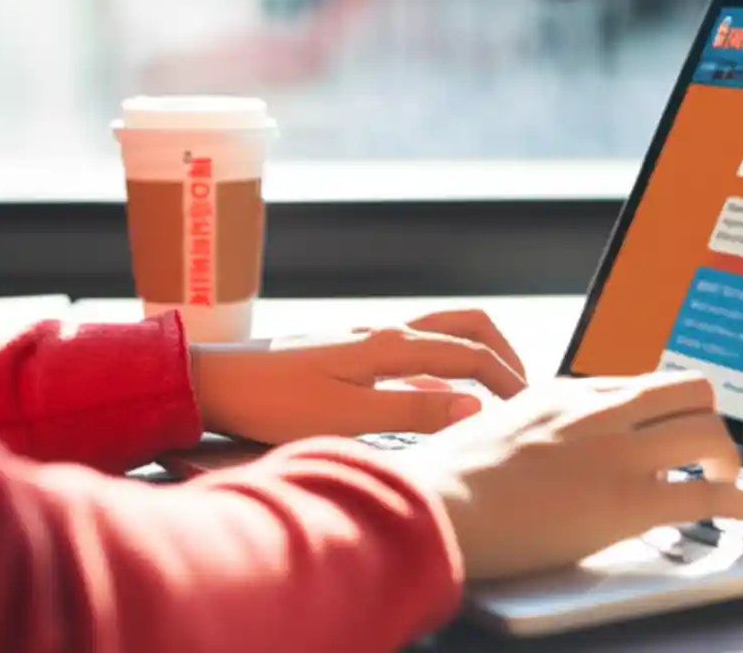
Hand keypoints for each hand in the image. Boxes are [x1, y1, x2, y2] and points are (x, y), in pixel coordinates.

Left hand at [190, 310, 525, 443]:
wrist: (211, 382)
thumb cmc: (274, 403)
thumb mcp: (347, 417)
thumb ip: (414, 412)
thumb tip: (477, 406)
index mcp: (391, 345)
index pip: (472, 355)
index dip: (508, 381)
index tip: (531, 410)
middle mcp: (386, 332)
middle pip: (466, 324)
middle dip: (503, 352)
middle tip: (522, 389)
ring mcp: (368, 337)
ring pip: (442, 333)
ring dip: (476, 355)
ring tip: (493, 391)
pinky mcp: (351, 350)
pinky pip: (416, 351)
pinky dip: (444, 368)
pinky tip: (439, 398)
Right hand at [400, 370, 742, 580]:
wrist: (429, 509)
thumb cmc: (445, 481)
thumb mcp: (494, 431)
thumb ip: (532, 429)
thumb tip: (543, 447)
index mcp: (566, 393)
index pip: (641, 385)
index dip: (667, 410)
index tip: (677, 429)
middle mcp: (599, 410)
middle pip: (689, 390)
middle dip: (709, 420)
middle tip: (708, 453)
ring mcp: (616, 451)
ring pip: (709, 431)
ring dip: (729, 460)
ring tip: (725, 485)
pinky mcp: (628, 500)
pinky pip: (712, 494)